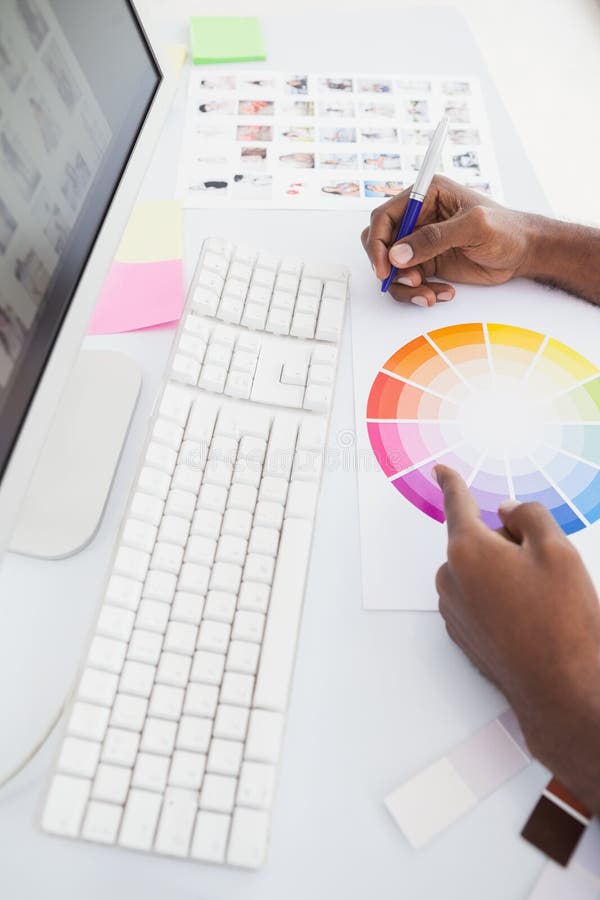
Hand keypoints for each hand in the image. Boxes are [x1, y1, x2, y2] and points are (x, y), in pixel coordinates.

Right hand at [361, 176, 534, 306]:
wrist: (523, 252)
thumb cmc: (506, 229)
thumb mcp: (473, 227)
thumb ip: (434, 239)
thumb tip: (398, 254)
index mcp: (426, 195)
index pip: (385, 217)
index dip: (378, 242)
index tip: (385, 267)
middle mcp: (418, 218)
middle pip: (381, 243)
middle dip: (389, 267)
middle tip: (410, 282)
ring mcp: (421, 243)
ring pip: (393, 268)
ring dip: (406, 286)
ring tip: (429, 294)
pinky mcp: (427, 263)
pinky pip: (408, 282)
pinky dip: (419, 292)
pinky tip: (441, 293)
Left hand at [434, 464, 599, 808]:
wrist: (561, 689)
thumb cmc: (561, 622)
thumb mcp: (558, 551)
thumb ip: (528, 516)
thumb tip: (505, 511)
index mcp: (467, 550)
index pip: (457, 504)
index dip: (452, 482)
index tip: (441, 470)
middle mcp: (450, 578)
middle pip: (478, 540)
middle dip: (506, 544)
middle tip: (543, 572)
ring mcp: (453, 609)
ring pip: (479, 571)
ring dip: (504, 574)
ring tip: (539, 603)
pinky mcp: (462, 633)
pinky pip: (478, 599)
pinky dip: (499, 599)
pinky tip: (528, 620)